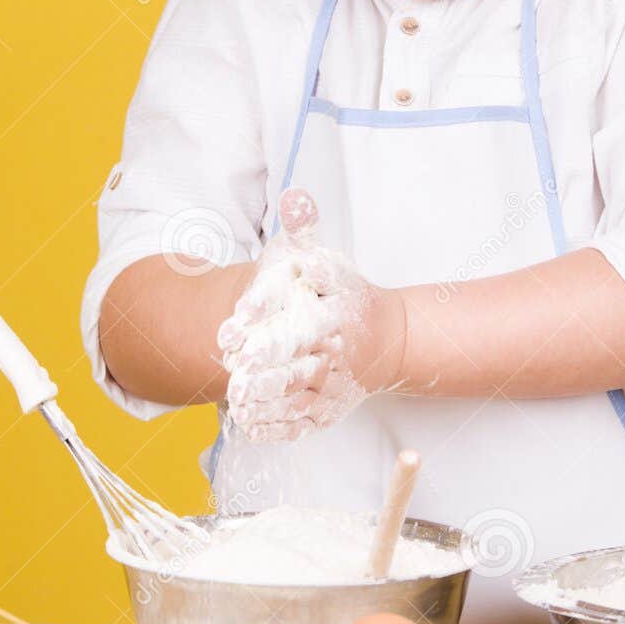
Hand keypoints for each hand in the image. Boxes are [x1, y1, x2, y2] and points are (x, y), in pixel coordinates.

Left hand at [216, 189, 404, 441]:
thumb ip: (306, 231)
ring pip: (300, 395)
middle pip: (303, 358)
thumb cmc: (348, 296)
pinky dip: (277, 426)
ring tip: (236, 396)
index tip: (237, 316)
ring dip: (268, 399)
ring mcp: (336, 384)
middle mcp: (339, 350)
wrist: (387, 340)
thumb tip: (294, 197)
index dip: (269, 312)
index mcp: (338, 311)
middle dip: (269, 364)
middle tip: (236, 367)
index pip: (304, 312)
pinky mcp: (330, 409)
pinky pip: (303, 422)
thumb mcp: (329, 257)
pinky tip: (249, 422)